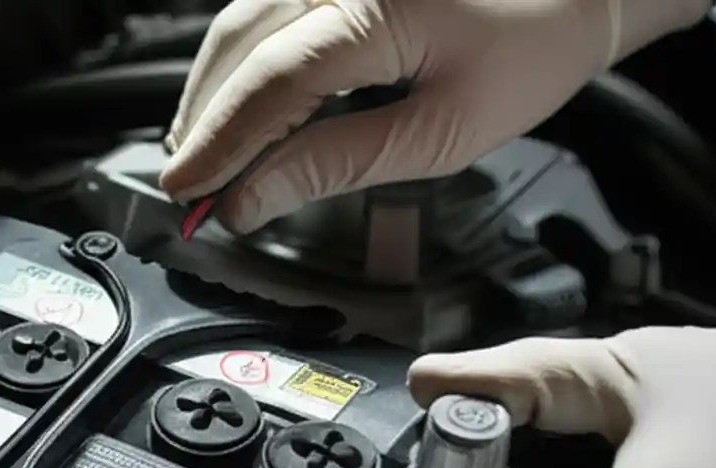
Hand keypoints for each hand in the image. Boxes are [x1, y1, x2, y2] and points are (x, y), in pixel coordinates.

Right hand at [160, 0, 709, 233]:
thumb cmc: (532, 48)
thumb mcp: (443, 130)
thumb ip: (340, 162)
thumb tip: (255, 199)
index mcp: (378, 8)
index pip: (271, 83)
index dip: (220, 145)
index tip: (188, 194)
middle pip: (240, 45)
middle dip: (203, 121)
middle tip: (183, 187)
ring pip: (242, 22)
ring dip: (212, 91)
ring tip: (198, 153)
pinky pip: (265, 9)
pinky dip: (239, 61)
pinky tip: (231, 101)